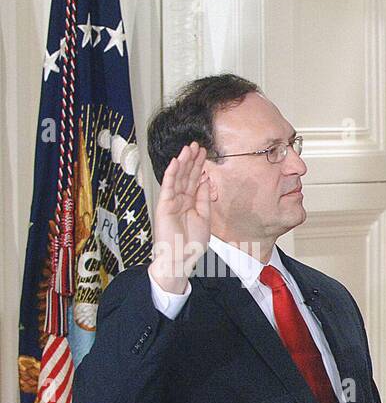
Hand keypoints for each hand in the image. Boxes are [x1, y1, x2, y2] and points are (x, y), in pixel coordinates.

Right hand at [150, 142, 211, 291]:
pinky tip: (175, 162)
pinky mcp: (164, 204)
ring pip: (177, 177)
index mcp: (190, 202)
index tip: (205, 153)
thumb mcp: (204, 218)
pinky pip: (168, 186)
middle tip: (197, 144)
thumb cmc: (192, 242)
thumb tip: (205, 180)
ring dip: (182, 162)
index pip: (195, 180)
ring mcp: (171, 200)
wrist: (180, 257)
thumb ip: (204, 198)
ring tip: (188, 148)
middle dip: (192, 160)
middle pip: (186, 175)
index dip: (199, 166)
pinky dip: (171, 174)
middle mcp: (180, 199)